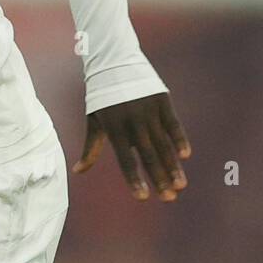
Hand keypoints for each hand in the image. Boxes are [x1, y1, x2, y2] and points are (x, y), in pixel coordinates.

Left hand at [73, 91, 190, 200]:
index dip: (134, 179)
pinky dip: (180, 139)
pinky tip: (186, 156)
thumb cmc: (102, 98)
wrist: (113, 63)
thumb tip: (77, 171)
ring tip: (181, 186)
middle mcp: (131, 121)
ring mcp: (148, 111)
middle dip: (159, 178)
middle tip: (169, 199)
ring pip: (163, 143)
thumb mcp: (94, 121)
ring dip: (173, 165)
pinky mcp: (162, 101)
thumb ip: (91, 148)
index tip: (143, 198)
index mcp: (113, 128)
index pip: (125, 159)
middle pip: (147, 155)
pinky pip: (173, 124)